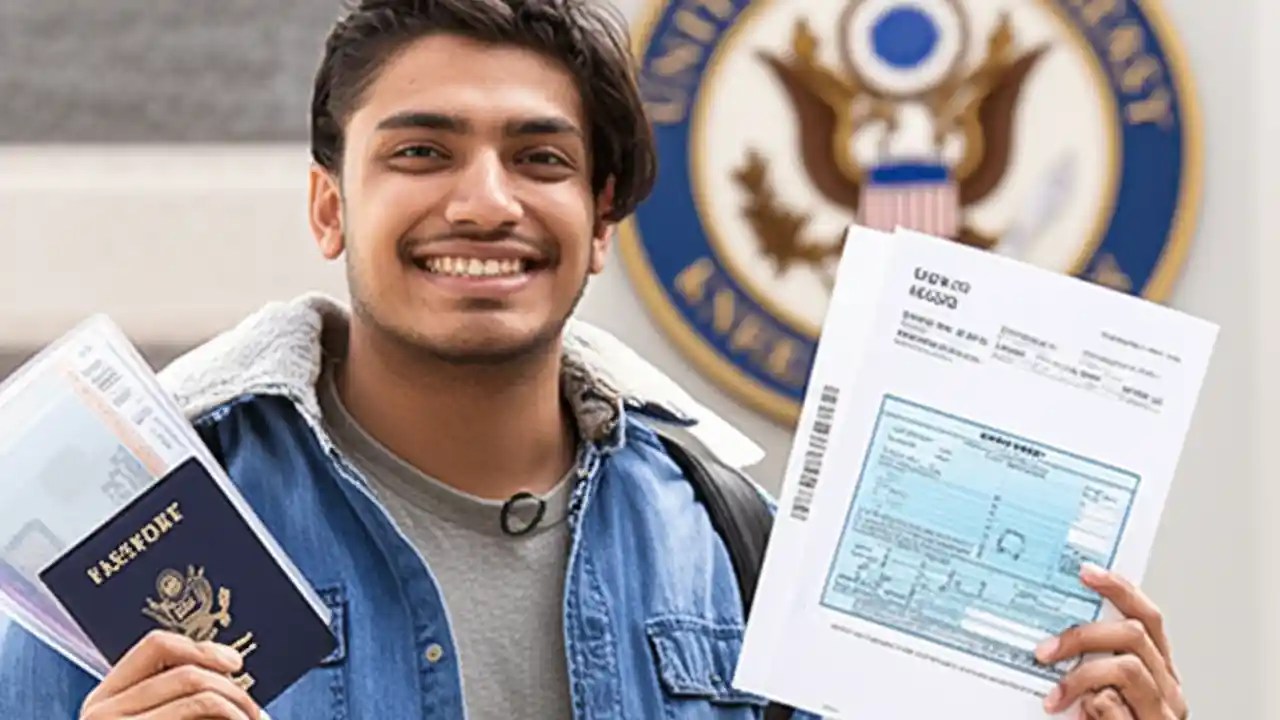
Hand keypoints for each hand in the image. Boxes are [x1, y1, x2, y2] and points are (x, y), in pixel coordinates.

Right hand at [79, 630, 261, 719]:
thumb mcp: (155, 716)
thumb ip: (175, 695)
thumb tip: (231, 667)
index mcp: (105, 699)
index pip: (156, 646)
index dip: (201, 647)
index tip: (236, 663)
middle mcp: (101, 712)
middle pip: (185, 671)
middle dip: (232, 687)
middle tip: (255, 708)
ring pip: (196, 691)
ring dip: (237, 705)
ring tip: (254, 719)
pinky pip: (195, 708)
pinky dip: (229, 714)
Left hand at [1035, 563, 1187, 718]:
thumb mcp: (1101, 695)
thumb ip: (1093, 667)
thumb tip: (1056, 640)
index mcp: (1158, 671)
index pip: (1147, 618)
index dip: (1121, 590)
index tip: (1086, 572)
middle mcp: (1168, 688)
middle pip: (1135, 635)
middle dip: (1083, 635)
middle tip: (1043, 651)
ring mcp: (1163, 712)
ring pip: (1127, 667)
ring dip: (1081, 675)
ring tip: (1053, 696)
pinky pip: (1117, 706)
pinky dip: (1093, 709)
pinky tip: (1076, 718)